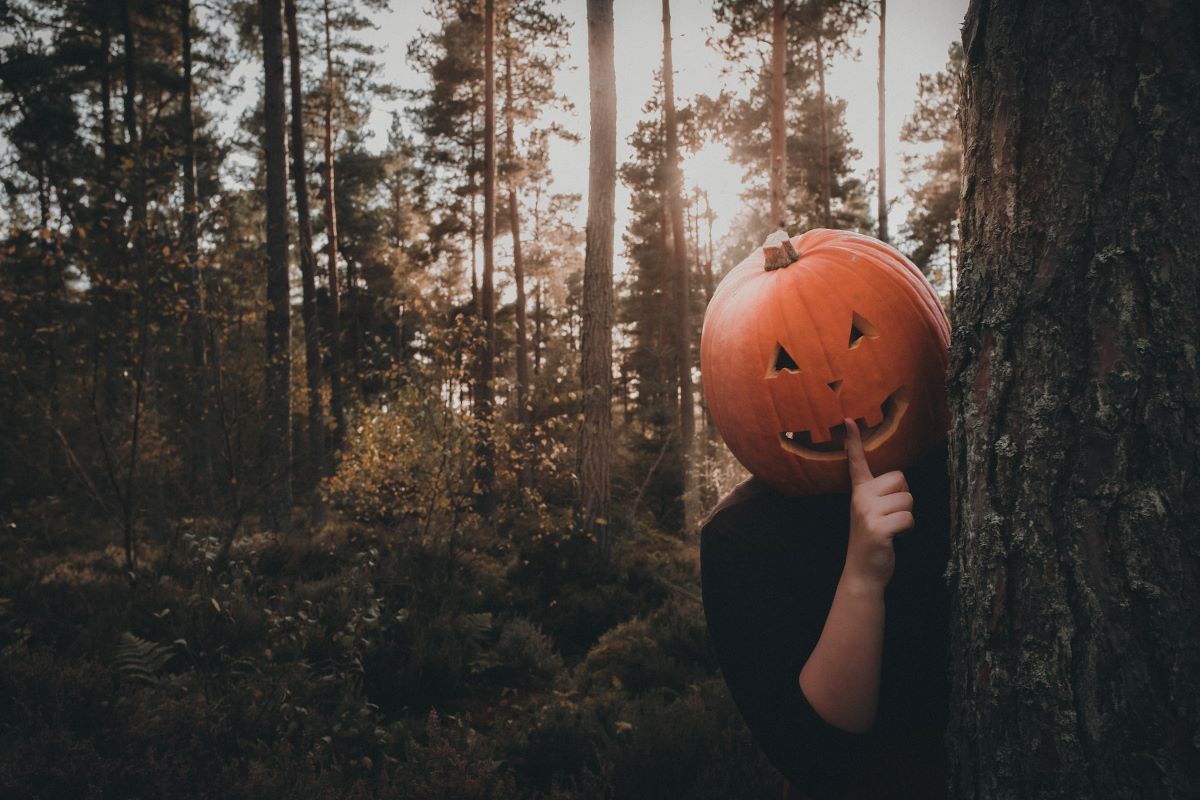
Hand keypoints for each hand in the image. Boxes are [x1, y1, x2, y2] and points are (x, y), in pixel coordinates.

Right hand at [843, 418, 913, 590]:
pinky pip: (908, 518)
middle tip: (890, 515)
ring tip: (892, 527)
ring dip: (906, 516)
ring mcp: (867, 513)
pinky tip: (895, 537)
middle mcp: (860, 498)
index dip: (854, 441)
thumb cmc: (874, 539)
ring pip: (908, 500)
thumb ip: (880, 495)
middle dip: (903, 498)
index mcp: (859, 492)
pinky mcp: (877, 528)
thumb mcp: (872, 512)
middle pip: (900, 479)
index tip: (848, 420)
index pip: (857, 462)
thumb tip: (898, 482)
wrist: (863, 571)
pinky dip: (907, 529)